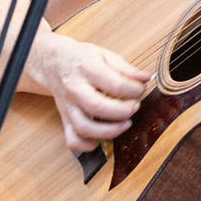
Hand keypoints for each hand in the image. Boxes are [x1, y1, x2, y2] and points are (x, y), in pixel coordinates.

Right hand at [34, 35, 150, 151]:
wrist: (54, 63)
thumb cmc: (82, 59)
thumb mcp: (106, 55)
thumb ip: (127, 69)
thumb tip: (146, 78)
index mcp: (87, 69)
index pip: (116, 85)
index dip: (135, 90)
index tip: (140, 90)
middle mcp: (75, 89)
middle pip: (98, 108)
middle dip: (123, 111)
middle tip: (134, 106)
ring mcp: (68, 107)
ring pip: (85, 128)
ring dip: (110, 131)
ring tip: (125, 124)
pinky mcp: (65, 120)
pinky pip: (73, 140)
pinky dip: (88, 145)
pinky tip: (102, 136)